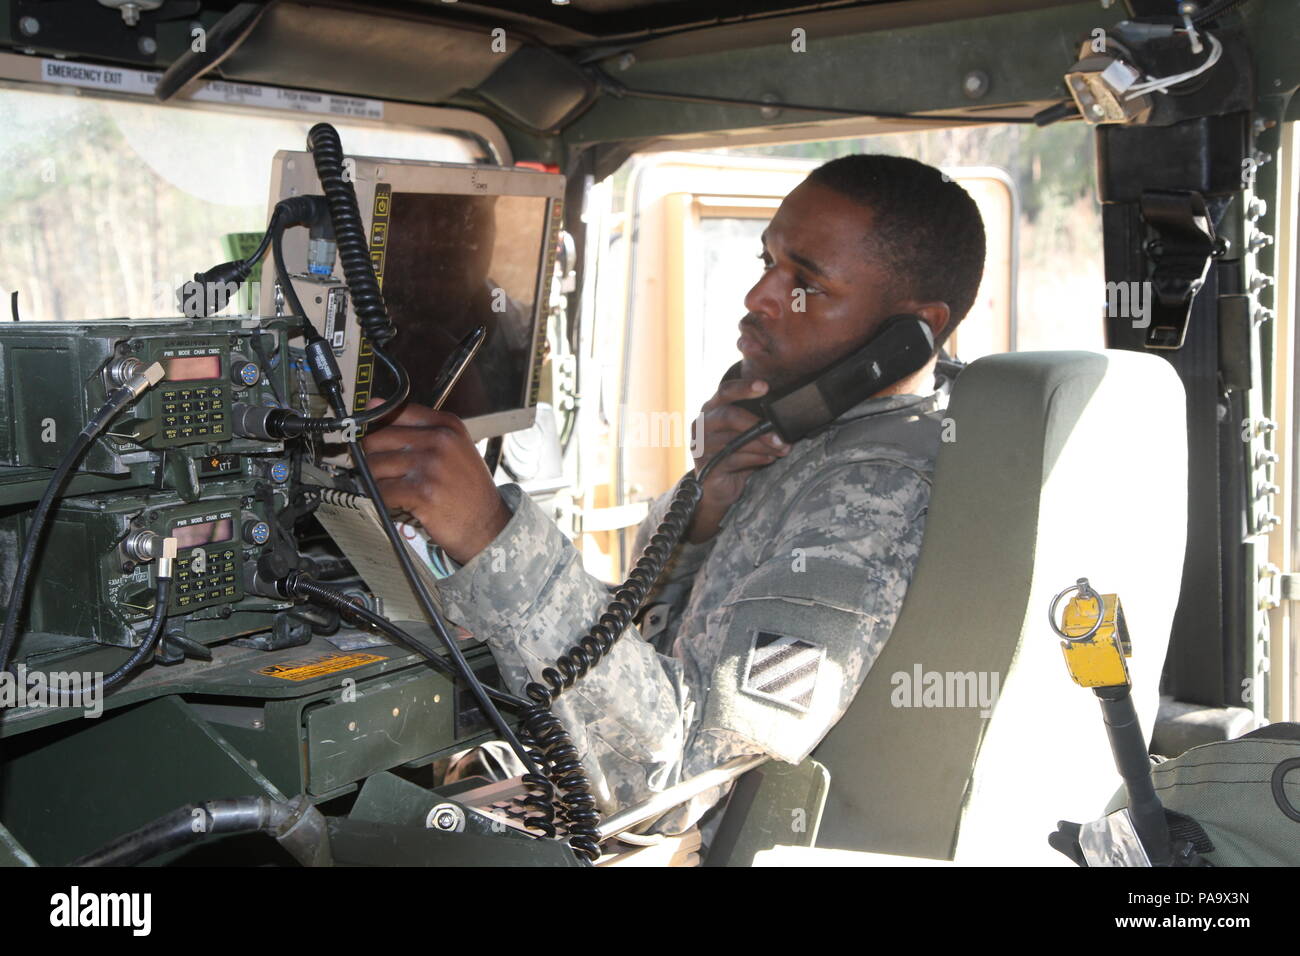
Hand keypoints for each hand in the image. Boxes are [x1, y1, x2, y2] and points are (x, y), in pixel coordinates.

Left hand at [359, 403, 510, 564]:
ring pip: (374, 466)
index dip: (377, 428)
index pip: (394, 412)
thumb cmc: (467, 489)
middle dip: (374, 458)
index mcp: (446, 425)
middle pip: (376, 438)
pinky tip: (400, 503)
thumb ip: (416, 427)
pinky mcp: (421, 492)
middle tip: (387, 472)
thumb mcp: (453, 447)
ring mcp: (430, 465)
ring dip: (378, 482)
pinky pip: (381, 491)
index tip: (377, 441)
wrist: (487, 525)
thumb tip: (372, 406)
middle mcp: (440, 440)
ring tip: (397, 490)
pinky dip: (384, 501)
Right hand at [687, 378, 788, 542]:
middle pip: (729, 416)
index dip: (744, 387)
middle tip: (780, 436)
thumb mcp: (746, 433)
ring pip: (734, 440)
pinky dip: (756, 459)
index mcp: (713, 408)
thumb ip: (758, 421)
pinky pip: (733, 459)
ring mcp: (701, 445)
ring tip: (782, 449)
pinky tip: (769, 460)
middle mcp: (702, 423)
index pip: (726, 391)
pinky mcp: (706, 465)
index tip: (765, 386)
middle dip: (758, 425)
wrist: (717, 488)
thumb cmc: (736, 454)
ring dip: (762, 446)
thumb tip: (791, 415)